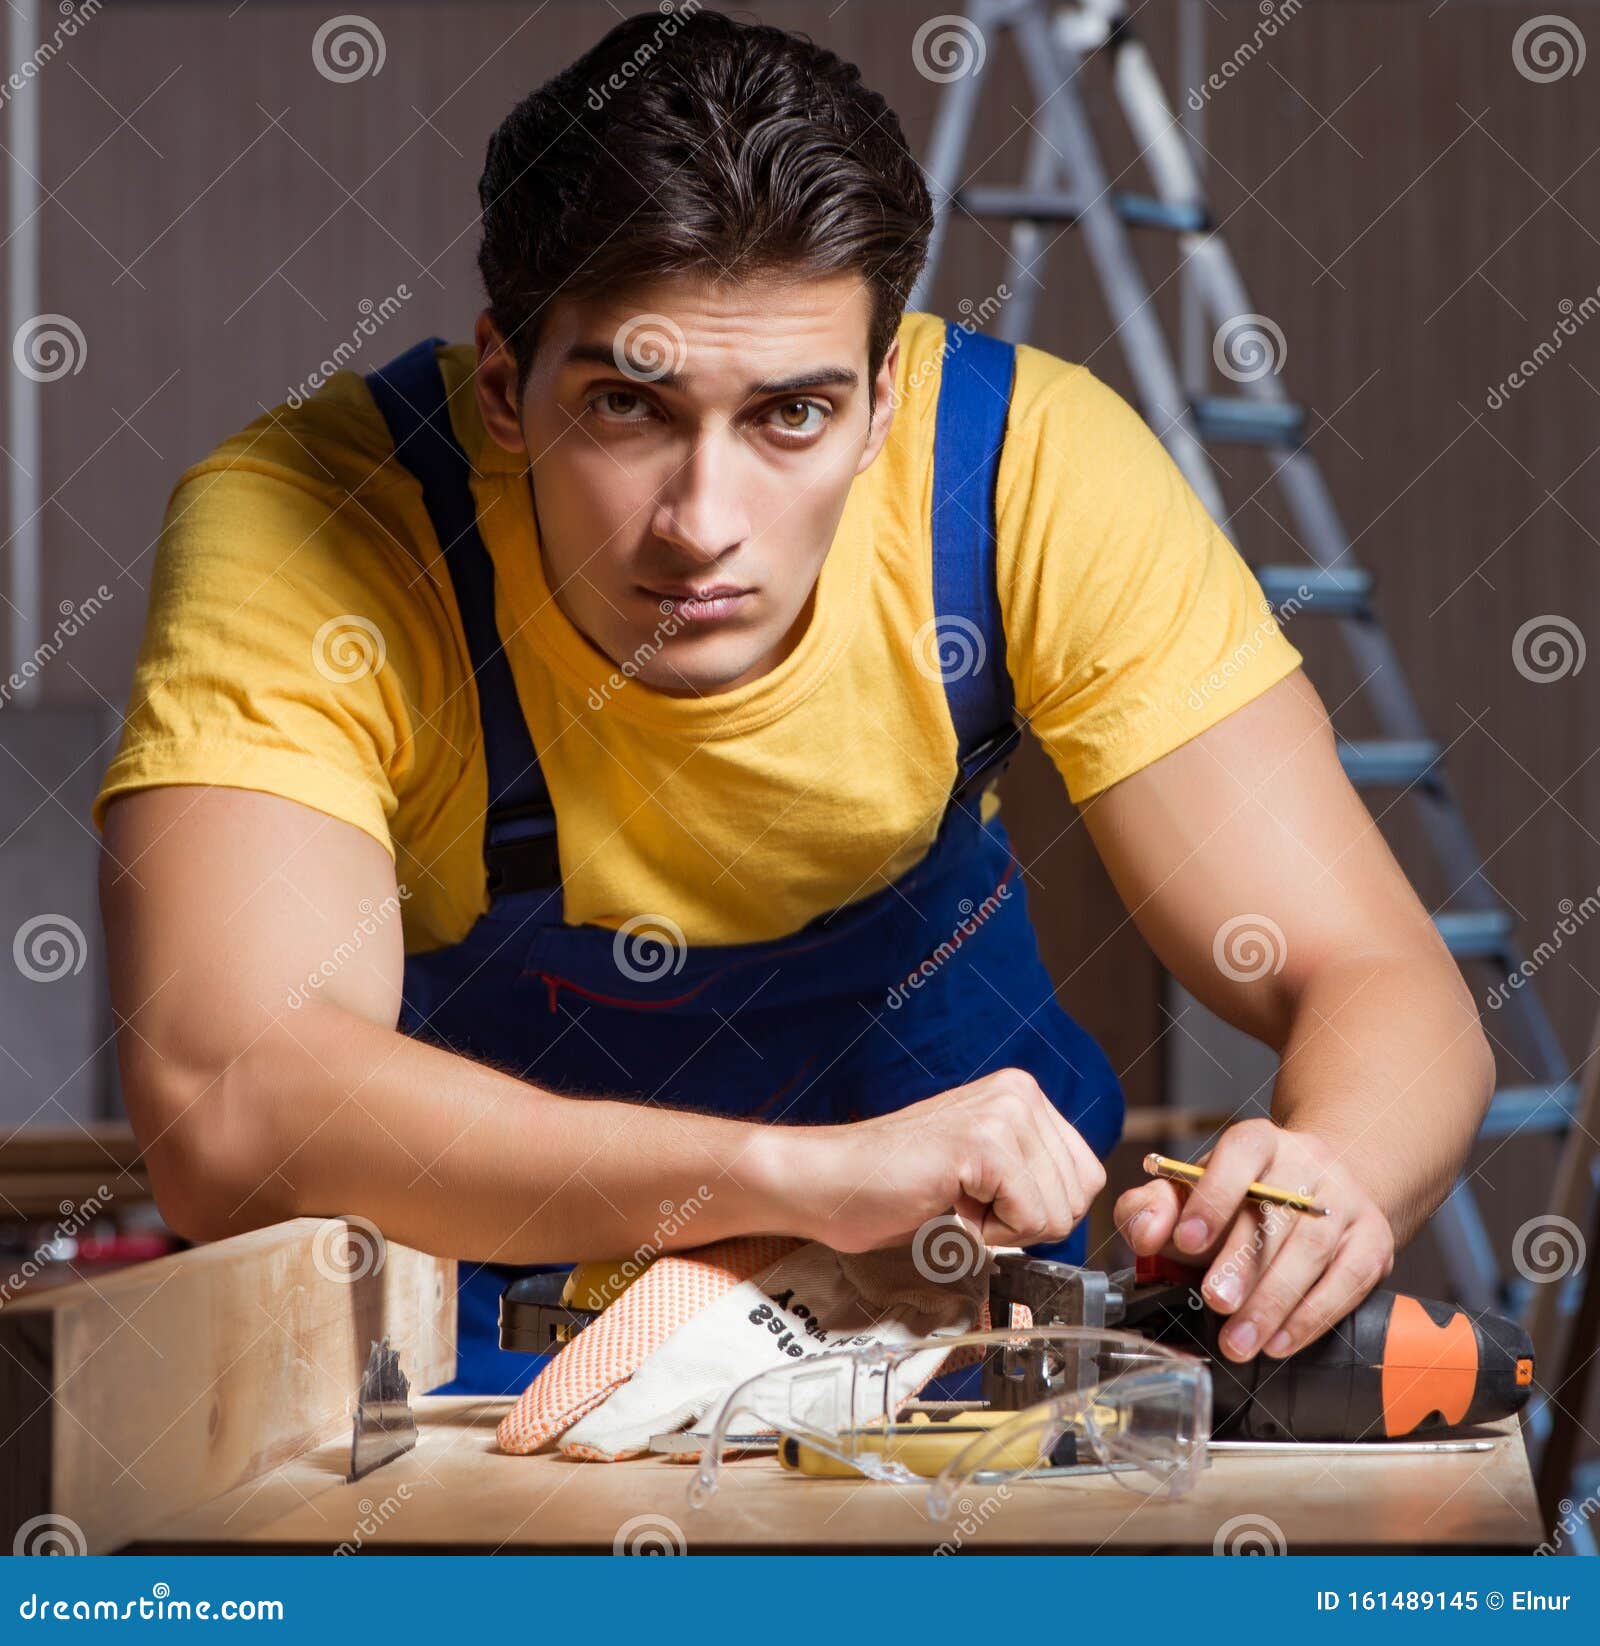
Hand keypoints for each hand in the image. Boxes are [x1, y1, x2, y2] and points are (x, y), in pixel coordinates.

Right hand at [785, 1067, 1106, 1253]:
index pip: (1086, 1175)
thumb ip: (1031, 1173)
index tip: (987, 1198)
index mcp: (1022, 1095)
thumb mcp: (985, 1170)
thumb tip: (1077, 1206)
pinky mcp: (984, 1143)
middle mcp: (1019, 1092)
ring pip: (1059, 1210)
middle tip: (966, 1200)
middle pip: (1080, 1195)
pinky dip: (990, 1231)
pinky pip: (1031, 1217)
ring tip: (954, 1197)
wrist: (828, 1182)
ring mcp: (1003, 1113)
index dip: (1041, 1208)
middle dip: (1027, 1220)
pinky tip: (948, 1201)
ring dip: (1007, 1226)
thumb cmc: (893, 1186)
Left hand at [1114, 1118, 1395, 1361]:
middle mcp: (1308, 1163)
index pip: (1240, 1153)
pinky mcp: (1374, 1241)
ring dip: (1274, 1301)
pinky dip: (1312, 1316)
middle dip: (1243, 1263)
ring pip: (1314, 1248)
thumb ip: (1153, 1208)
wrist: (1317, 1196)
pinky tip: (1279, 1341)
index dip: (1214, 1195)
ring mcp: (1347, 1201)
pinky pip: (1348, 1281)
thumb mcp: (1189, 1194)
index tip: (1187, 1239)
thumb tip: (1146, 1232)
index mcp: (1257, 1142)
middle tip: (1216, 1301)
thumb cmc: (1241, 1200)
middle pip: (1278, 1211)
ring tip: (1239, 1340)